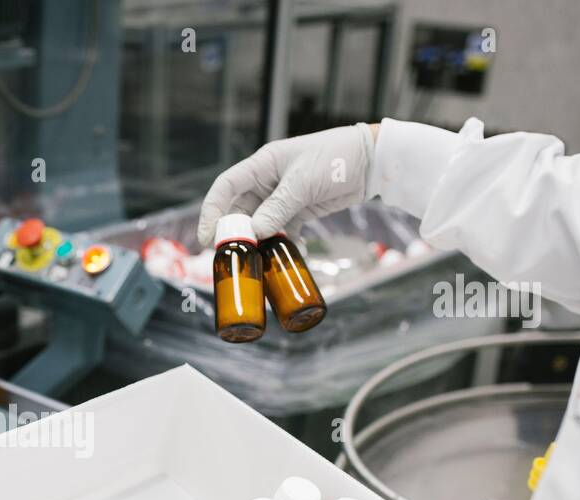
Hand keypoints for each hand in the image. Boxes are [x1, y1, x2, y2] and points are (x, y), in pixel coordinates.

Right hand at [197, 123, 376, 245]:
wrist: (371, 161)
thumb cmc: (336, 158)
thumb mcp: (303, 182)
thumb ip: (278, 207)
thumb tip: (256, 233)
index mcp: (262, 165)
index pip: (226, 187)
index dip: (212, 211)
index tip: (207, 237)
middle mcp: (267, 182)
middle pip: (239, 210)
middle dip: (233, 233)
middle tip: (229, 255)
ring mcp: (283, 198)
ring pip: (260, 224)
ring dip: (257, 242)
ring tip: (255, 261)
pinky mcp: (299, 211)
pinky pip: (282, 232)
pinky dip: (281, 245)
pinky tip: (284, 257)